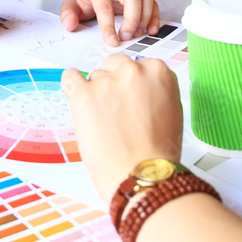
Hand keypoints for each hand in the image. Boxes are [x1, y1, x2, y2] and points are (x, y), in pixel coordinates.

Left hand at [59, 0, 159, 46]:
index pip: (105, 7)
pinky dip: (155, 17)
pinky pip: (152, 2)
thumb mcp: (71, 3)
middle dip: (132, 20)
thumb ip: (67, 14)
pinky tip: (150, 30)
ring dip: (145, 18)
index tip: (112, 42)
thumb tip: (70, 25)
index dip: (109, 26)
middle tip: (126, 37)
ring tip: (137, 34)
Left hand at [61, 56, 182, 201]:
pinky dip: (71, 87)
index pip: (137, 65)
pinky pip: (70, 78)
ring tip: (103, 122)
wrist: (141, 176)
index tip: (129, 98)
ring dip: (95, 94)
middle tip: (114, 110)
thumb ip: (153, 90)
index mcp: (158, 72)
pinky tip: (76, 100)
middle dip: (112, 85)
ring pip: (94, 76)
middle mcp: (133, 71)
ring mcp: (107, 81)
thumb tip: (138, 87)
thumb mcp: (171, 110)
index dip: (131, 84)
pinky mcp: (84, 94)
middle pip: (113, 66)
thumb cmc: (158, 153)